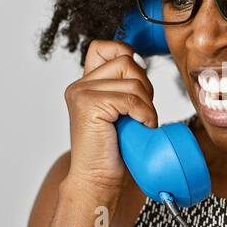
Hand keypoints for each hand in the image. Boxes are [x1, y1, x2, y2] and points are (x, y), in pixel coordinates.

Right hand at [62, 40, 156, 197]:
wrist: (98, 179)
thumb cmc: (114, 150)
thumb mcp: (120, 110)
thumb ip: (123, 85)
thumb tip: (140, 61)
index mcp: (85, 84)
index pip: (104, 47)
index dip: (127, 55)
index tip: (136, 84)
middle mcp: (79, 85)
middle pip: (126, 61)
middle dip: (144, 85)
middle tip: (140, 112)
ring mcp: (81, 93)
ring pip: (132, 80)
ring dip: (146, 103)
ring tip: (140, 123)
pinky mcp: (89, 105)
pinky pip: (132, 98)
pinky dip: (145, 113)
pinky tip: (141, 127)